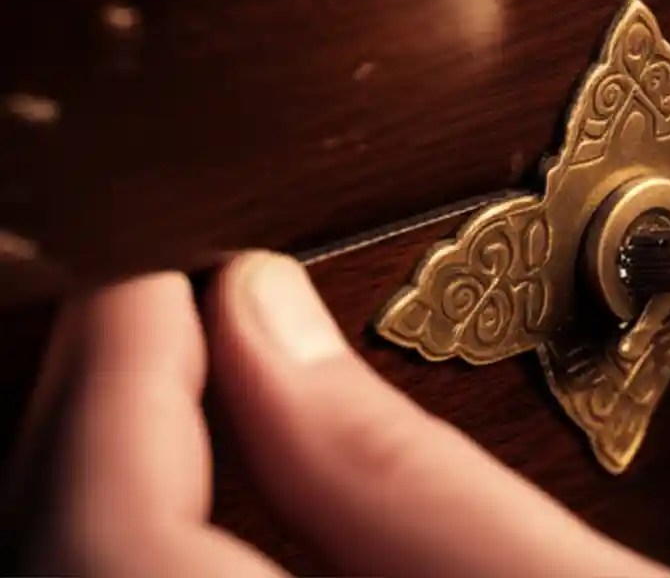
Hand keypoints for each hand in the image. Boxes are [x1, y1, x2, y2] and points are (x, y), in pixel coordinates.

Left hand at [1, 252, 669, 576]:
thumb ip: (407, 476)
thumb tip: (266, 321)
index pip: (112, 558)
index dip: (112, 405)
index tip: (157, 294)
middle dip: (87, 439)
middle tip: (146, 328)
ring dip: (93, 504)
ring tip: (154, 402)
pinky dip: (131, 565)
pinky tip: (194, 520)